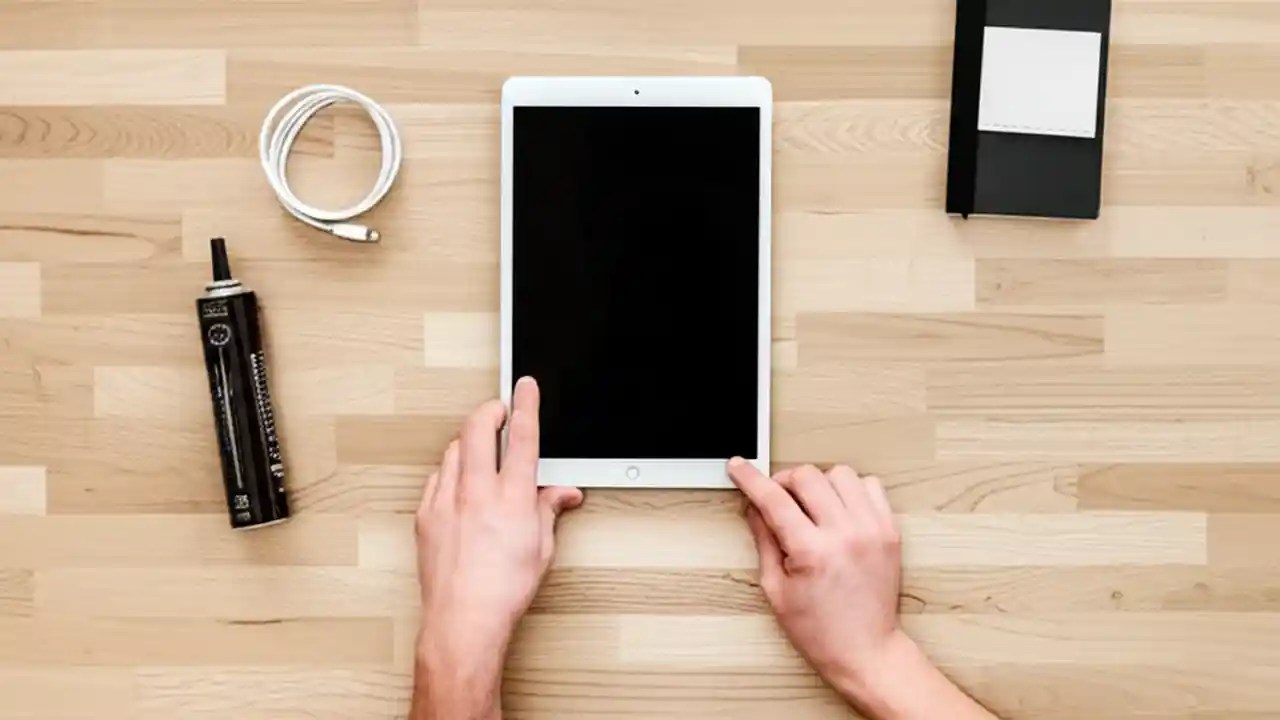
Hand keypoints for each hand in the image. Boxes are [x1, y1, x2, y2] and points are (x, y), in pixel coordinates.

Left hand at [412, 377, 582, 719]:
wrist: (464, 619)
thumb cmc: (503, 590)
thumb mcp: (541, 547)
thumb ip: (550, 510)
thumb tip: (563, 494)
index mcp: (512, 498)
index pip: (522, 436)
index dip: (525, 404)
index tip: (524, 386)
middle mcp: (478, 493)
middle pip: (478, 428)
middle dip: (489, 409)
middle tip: (497, 410)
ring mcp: (447, 501)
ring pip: (454, 449)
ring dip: (470, 441)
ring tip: (482, 450)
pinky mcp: (426, 515)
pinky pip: (437, 477)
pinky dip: (450, 471)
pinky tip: (458, 482)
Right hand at [729, 459, 995, 719]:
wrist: (866, 650)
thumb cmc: (820, 629)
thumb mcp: (776, 589)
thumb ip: (764, 540)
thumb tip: (754, 507)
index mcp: (812, 552)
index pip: (773, 499)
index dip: (750, 479)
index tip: (739, 467)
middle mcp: (845, 535)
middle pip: (807, 476)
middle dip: (784, 481)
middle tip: (777, 498)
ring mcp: (872, 530)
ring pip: (841, 474)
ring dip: (820, 482)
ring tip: (812, 505)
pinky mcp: (889, 532)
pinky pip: (871, 486)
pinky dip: (851, 490)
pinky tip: (839, 509)